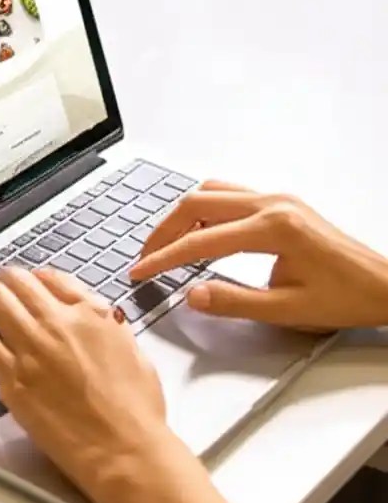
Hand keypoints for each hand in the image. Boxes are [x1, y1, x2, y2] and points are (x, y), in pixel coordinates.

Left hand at [0, 268, 174, 499]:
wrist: (123, 449)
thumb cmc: (135, 410)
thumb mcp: (132, 351)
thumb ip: (105, 326)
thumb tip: (89, 315)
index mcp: (92, 314)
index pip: (50, 277)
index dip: (35, 280)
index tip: (31, 288)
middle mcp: (58, 324)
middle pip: (16, 281)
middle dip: (6, 284)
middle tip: (1, 294)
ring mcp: (31, 350)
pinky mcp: (11, 378)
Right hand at [130, 181, 387, 329]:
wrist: (385, 286)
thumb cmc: (346, 298)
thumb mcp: (287, 310)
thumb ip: (234, 302)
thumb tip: (192, 295)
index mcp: (273, 229)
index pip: (201, 241)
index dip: (164, 259)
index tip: (140, 272)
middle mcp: (273, 204)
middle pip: (198, 203)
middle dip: (164, 231)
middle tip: (145, 257)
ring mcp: (277, 199)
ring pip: (211, 192)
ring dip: (182, 216)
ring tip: (164, 244)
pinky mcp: (281, 204)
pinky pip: (229, 194)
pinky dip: (204, 210)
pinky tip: (197, 231)